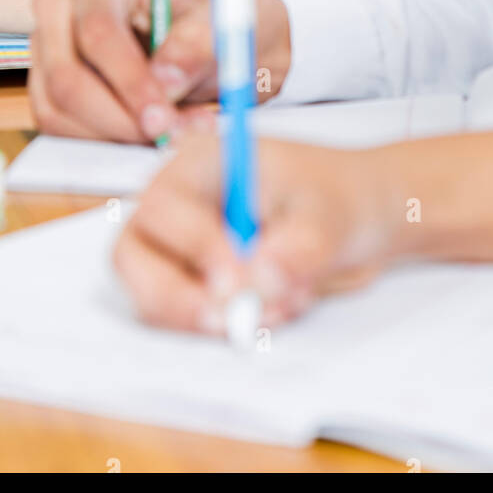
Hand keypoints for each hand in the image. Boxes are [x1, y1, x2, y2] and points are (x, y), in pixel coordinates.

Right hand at [28, 0, 291, 143]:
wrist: (203, 50)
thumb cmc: (210, 28)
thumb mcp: (221, 27)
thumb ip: (199, 45)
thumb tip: (165, 80)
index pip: (98, 30)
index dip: (129, 80)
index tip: (163, 117)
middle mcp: (59, 7)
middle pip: (66, 76)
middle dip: (118, 118)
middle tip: (168, 137)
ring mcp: (45, 49)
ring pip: (57, 110)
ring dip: (114, 136)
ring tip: (171, 134)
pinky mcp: (43, 86)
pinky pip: (57, 129)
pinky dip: (102, 144)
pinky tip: (147, 137)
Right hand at [115, 134, 390, 333]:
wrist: (360, 221)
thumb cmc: (338, 198)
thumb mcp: (331, 215)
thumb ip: (298, 249)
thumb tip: (259, 282)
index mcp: (198, 163)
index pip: (163, 206)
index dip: (193, 246)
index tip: (238, 280)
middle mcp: (175, 205)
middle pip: (132, 257)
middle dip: (178, 298)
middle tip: (235, 321)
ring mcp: (177, 250)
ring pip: (152, 298)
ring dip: (210, 318)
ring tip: (284, 305)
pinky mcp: (192, 288)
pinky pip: (186, 321)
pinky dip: (225, 328)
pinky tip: (281, 308)